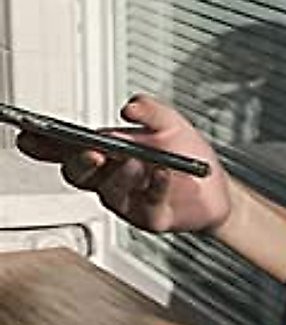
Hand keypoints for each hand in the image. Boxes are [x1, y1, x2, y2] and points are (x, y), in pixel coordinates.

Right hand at [16, 94, 230, 235]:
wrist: (216, 187)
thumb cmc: (185, 155)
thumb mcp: (170, 123)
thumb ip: (151, 110)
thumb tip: (129, 107)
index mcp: (104, 153)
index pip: (63, 149)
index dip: (42, 144)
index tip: (28, 134)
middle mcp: (109, 179)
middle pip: (77, 174)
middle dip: (79, 161)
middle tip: (93, 151)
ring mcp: (127, 201)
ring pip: (110, 190)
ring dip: (121, 173)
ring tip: (137, 160)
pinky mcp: (150, 217)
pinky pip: (148, 203)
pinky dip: (155, 186)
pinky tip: (162, 173)